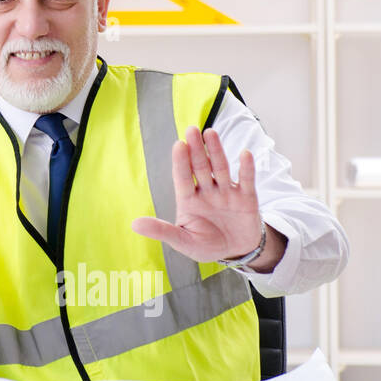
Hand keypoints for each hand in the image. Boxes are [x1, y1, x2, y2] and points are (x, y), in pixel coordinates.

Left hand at [131, 126, 264, 263]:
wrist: (237, 251)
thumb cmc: (206, 245)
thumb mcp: (182, 241)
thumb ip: (162, 231)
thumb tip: (134, 224)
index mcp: (188, 200)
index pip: (182, 177)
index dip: (181, 161)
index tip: (178, 145)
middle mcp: (207, 192)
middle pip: (200, 167)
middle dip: (196, 149)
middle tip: (191, 129)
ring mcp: (226, 192)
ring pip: (220, 168)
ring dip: (216, 151)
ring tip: (210, 133)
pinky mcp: (246, 198)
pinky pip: (246, 180)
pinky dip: (246, 168)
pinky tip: (245, 154)